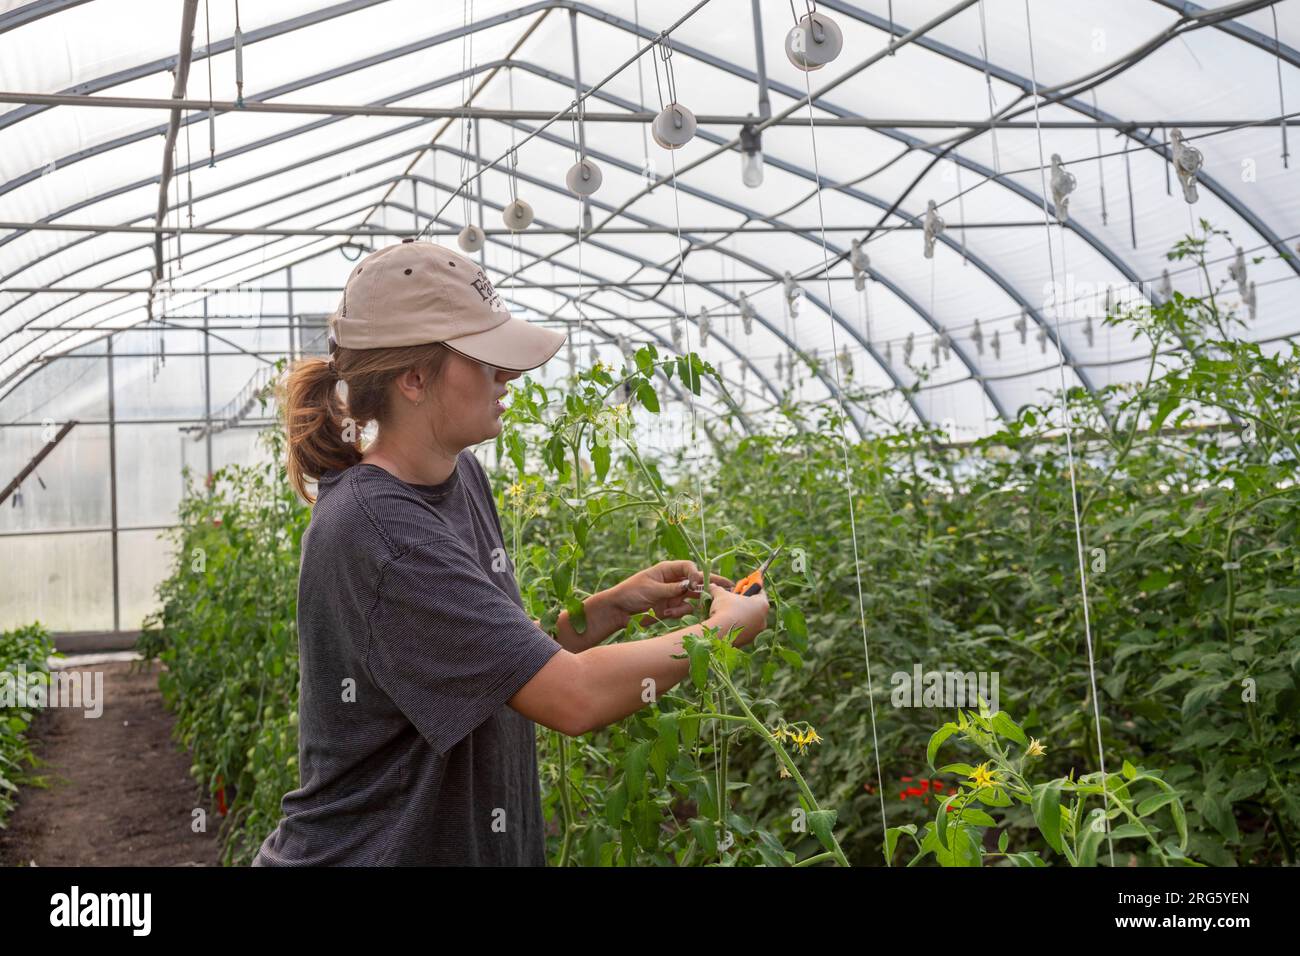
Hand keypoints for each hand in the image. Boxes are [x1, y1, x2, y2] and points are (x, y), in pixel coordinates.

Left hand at [609, 560, 733, 625]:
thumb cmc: (630, 593)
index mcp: (667, 570)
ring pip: (692, 598)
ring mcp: (673, 595)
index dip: (696, 574)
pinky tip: (665, 615)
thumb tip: (689, 585)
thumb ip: (672, 589)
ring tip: (672, 610)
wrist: (617, 611)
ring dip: (688, 605)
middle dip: (711, 585)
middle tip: (729, 587)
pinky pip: (684, 610)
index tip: (696, 583)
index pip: (689, 568)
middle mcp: (673, 581)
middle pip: (697, 581)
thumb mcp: (651, 589)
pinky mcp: (671, 609)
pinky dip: (679, 613)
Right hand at [704, 583, 769, 647]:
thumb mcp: (721, 595)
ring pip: (750, 620)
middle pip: (755, 606)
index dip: (749, 587)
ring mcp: (757, 631)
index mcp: (762, 604)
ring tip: (728, 613)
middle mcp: (763, 618)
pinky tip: (727, 625)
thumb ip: (718, 589)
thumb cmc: (725, 609)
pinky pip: (744, 630)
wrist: (720, 633)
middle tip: (733, 600)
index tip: (741, 587)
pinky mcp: (749, 640)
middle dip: (744, 602)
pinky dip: (738, 627)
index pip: (760, 591)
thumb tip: (713, 586)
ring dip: (741, 616)